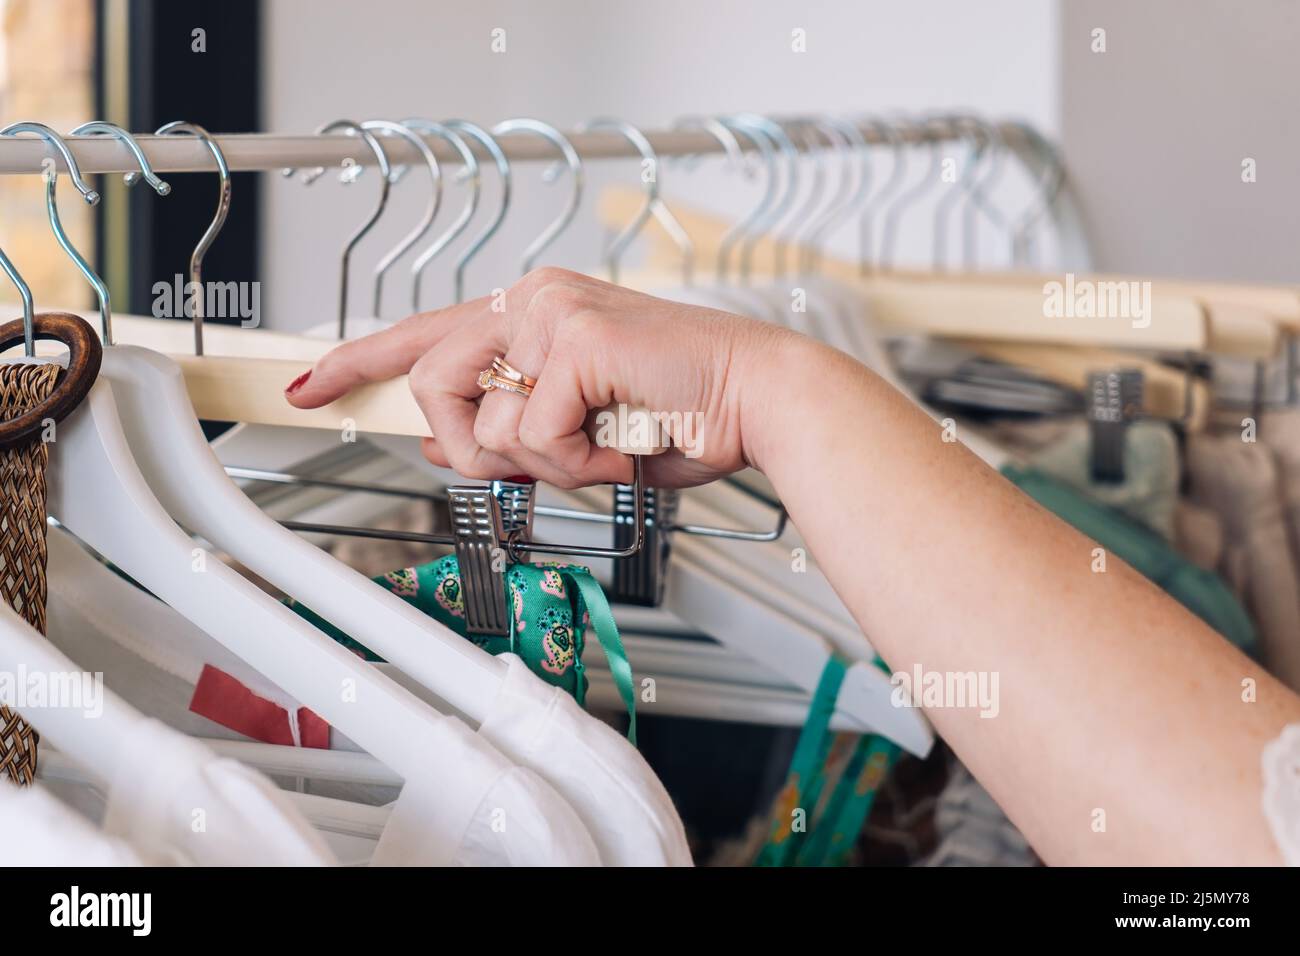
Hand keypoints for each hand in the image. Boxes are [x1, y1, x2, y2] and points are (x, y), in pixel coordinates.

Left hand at [284, 268, 793, 488]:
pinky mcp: (577, 337)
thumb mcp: (575, 434)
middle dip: (476, 448)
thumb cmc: (680, 415)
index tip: (309, 383)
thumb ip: (507, 431)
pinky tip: (623, 443)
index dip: (359, 361)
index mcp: (532, 312)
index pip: (424, 333)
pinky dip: (579, 463)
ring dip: (542, 461)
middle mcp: (534, 299)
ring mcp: (554, 311)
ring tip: (601, 447)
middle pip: (431, 382)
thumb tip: (443, 446)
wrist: (759, 402)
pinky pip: (534, 432)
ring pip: (482, 417)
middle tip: (542, 464)